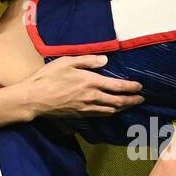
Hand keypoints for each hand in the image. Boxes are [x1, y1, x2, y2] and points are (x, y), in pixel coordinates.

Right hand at [12, 55, 142, 119]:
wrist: (35, 98)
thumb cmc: (48, 77)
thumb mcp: (67, 62)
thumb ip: (88, 60)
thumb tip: (105, 60)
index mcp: (90, 82)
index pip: (117, 86)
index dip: (131, 87)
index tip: (140, 87)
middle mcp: (92, 97)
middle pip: (117, 102)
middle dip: (131, 100)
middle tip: (141, 99)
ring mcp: (86, 108)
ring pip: (110, 110)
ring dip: (123, 108)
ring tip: (130, 105)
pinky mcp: (79, 115)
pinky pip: (100, 115)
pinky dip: (110, 113)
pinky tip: (112, 111)